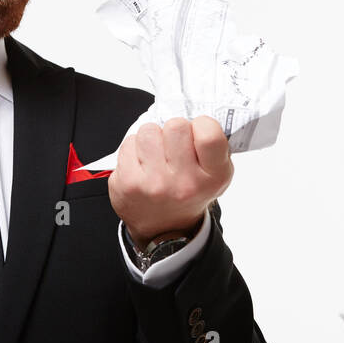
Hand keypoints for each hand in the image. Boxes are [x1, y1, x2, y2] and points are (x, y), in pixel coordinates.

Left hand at [109, 116, 232, 246]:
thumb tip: (196, 115)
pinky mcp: (128, 184)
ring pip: (149, 130)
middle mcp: (185, 183)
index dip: (202, 124)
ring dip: (151, 137)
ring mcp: (154, 184)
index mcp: (213, 177)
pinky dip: (134, 149)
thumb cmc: (189, 191)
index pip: (209, 133)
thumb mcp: (215, 173)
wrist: (164, 227)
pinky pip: (129, 143)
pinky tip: (141, 164)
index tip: (196, 133)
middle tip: (173, 145)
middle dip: (172, 130)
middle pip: (176, 126)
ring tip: (155, 155)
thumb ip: (214, 146)